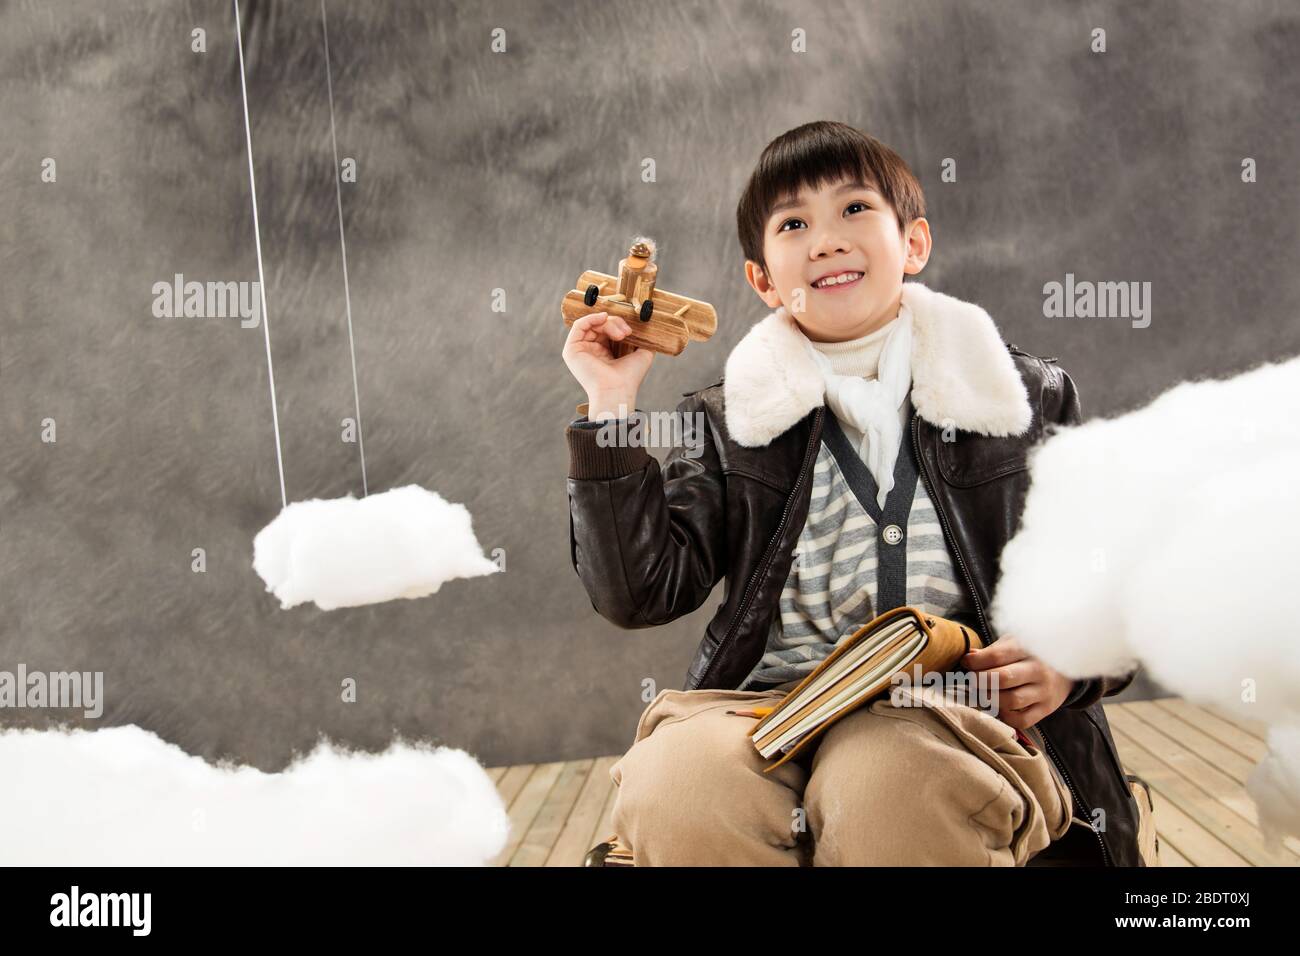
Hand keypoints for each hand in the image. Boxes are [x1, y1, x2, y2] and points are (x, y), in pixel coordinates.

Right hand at [562, 311, 654, 415]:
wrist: (617, 390)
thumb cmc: (630, 377)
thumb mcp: (643, 354)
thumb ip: (644, 339)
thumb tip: (644, 326)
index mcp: (605, 353)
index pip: (609, 329)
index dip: (620, 325)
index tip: (631, 331)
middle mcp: (591, 351)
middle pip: (601, 325)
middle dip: (616, 323)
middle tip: (626, 333)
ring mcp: (581, 350)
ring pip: (593, 324)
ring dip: (608, 323)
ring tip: (621, 334)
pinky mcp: (572, 350)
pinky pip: (578, 325)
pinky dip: (591, 318)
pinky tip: (604, 318)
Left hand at [960, 636, 1074, 729]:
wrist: (1065, 669)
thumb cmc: (1029, 654)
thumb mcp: (1013, 644)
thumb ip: (992, 651)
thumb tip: (969, 657)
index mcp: (1028, 649)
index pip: (998, 656)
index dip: (977, 661)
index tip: (966, 662)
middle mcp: (1038, 670)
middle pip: (1003, 678)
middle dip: (980, 680)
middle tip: (972, 680)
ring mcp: (1043, 692)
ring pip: (1011, 700)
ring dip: (990, 698)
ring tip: (982, 693)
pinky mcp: (1045, 709)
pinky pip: (1022, 720)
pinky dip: (1004, 716)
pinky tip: (998, 706)